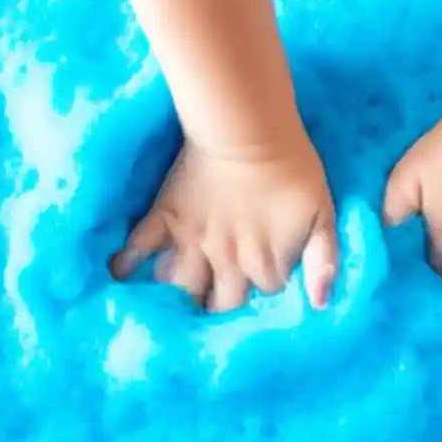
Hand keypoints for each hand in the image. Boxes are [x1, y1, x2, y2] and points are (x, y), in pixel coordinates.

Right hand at [109, 137, 337, 311]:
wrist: (249, 131)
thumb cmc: (293, 170)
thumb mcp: (323, 214)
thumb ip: (324, 259)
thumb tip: (320, 304)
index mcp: (265, 264)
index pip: (267, 295)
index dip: (269, 289)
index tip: (265, 284)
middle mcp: (227, 262)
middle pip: (221, 304)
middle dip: (220, 309)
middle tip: (214, 309)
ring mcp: (193, 242)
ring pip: (180, 287)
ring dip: (176, 299)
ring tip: (168, 310)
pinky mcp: (166, 217)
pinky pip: (140, 247)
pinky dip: (127, 263)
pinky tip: (118, 276)